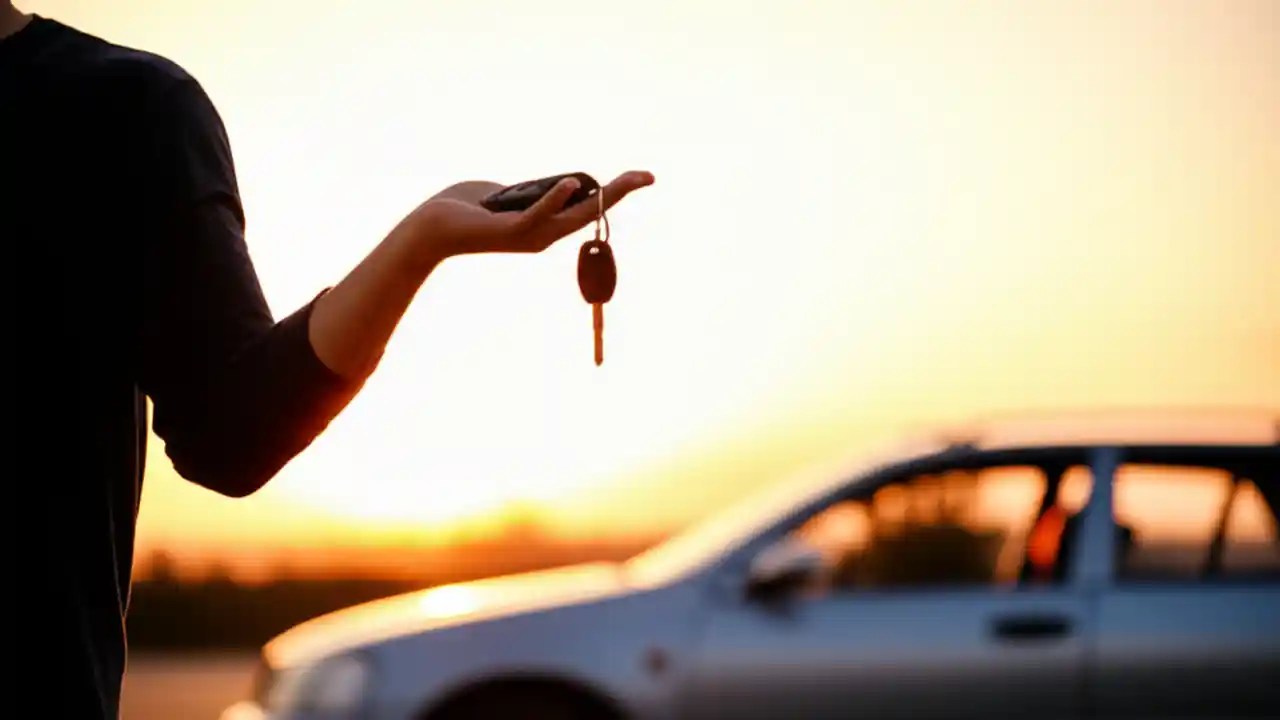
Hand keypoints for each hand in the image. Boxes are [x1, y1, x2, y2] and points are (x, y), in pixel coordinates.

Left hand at [406, 171, 654, 260]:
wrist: (431, 227)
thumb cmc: (463, 208)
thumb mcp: (506, 194)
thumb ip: (528, 192)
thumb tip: (547, 186)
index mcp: (544, 227)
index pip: (586, 208)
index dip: (612, 193)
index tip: (639, 178)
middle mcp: (543, 236)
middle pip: (589, 213)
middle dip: (620, 193)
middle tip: (647, 177)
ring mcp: (529, 237)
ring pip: (572, 217)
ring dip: (601, 197)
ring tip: (625, 181)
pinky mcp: (511, 233)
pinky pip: (538, 215)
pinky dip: (555, 199)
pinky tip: (573, 184)